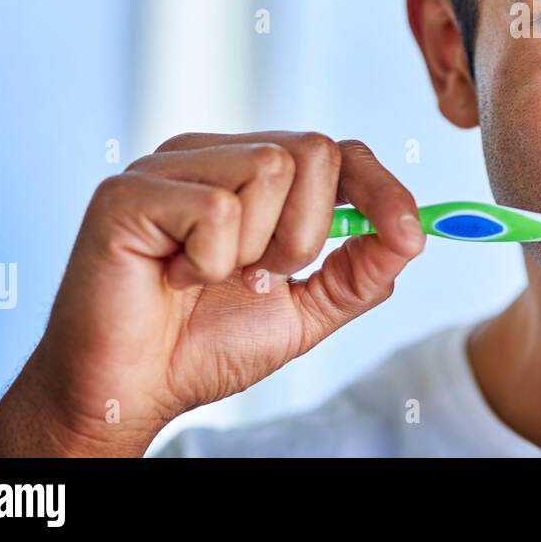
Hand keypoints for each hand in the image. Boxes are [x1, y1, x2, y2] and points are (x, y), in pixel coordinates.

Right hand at [0, 132, 424, 456]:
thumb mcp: (305, 311)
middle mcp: (211, 156)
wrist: (129, 392)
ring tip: (211, 277)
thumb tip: (412, 234)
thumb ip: (359, 272)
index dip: (381, 188)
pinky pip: (216, 208)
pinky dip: (208, 262)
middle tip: (258, 275)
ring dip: (257, 248)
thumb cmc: (201, 345)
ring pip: (271, 169)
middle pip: (314, 150)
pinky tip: (173, 278)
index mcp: (250, 173)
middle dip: (307, 233)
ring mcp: (167, 166)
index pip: (336, 151)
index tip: (409, 234)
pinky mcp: (128, 192)